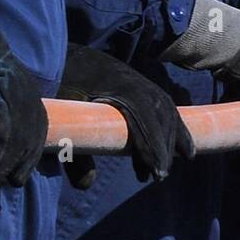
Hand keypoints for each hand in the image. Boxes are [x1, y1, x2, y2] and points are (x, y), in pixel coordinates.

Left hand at [57, 44, 193, 188]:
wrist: (66, 54)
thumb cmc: (61, 84)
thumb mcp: (61, 118)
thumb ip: (72, 151)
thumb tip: (87, 186)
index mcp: (120, 88)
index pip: (146, 118)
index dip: (153, 146)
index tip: (157, 171)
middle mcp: (136, 83)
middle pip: (162, 116)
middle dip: (165, 146)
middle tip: (161, 175)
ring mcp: (140, 82)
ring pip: (166, 110)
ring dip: (174, 136)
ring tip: (178, 162)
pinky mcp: (139, 85)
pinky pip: (163, 106)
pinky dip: (172, 124)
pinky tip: (175, 143)